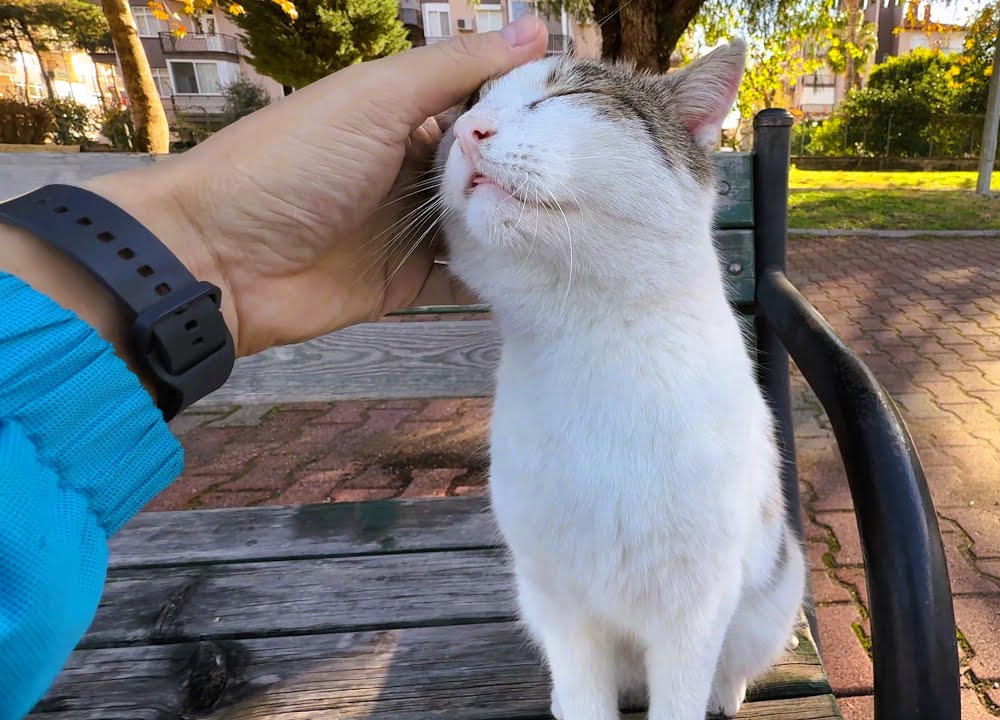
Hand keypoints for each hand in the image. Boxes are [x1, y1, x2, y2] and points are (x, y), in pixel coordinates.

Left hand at [84, 16, 547, 356]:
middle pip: (489, 168)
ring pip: (484, 224)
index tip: (591, 116)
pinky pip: (464, 279)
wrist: (218, 259)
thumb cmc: (291, 163)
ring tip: (586, 225)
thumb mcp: (377, 99)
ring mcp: (408, 227)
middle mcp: (410, 166)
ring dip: (519, 225)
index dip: (530, 108)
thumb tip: (536, 31)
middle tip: (597, 182)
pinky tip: (544, 269)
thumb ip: (455, 68)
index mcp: (402, 112)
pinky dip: (497, 276)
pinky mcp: (405, 282)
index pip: (482, 104)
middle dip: (531, 173)